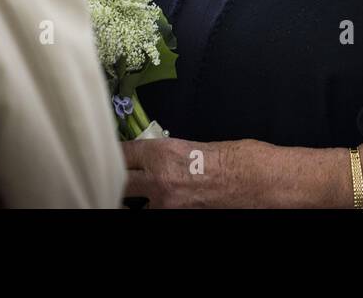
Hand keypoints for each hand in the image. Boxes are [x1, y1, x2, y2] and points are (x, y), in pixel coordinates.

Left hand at [121, 136, 256, 207]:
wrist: (252, 179)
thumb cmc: (229, 159)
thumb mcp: (188, 146)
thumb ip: (161, 152)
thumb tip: (142, 157)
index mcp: (160, 153)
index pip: (121, 153)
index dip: (114, 154)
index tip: (111, 155)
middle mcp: (158, 179)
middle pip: (119, 181)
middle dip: (118, 178)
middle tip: (119, 177)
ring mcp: (165, 203)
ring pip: (133, 203)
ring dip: (135, 198)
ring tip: (137, 193)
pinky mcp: (174, 216)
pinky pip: (153, 212)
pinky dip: (154, 207)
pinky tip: (159, 202)